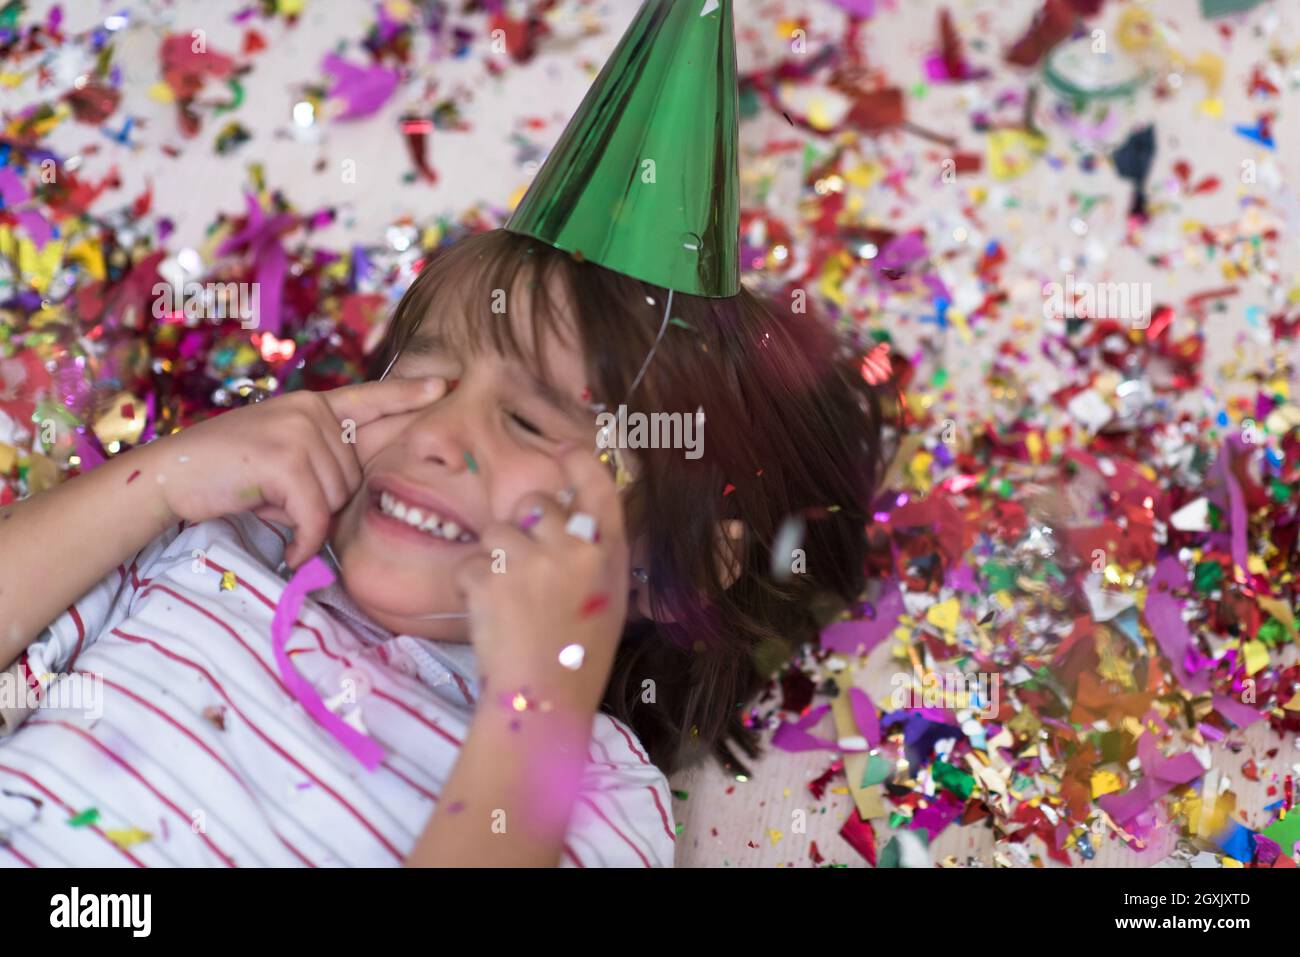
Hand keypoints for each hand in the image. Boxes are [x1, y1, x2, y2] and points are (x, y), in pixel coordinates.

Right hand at [141, 377, 446, 567]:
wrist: (169, 476)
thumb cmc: (228, 473)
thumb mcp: (281, 454)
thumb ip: (321, 457)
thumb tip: (356, 485)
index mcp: (313, 406)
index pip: (370, 398)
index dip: (408, 394)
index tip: (444, 385)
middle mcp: (311, 412)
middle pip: (355, 477)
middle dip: (324, 501)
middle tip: (277, 498)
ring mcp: (298, 432)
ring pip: (338, 498)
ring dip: (309, 519)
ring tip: (270, 507)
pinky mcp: (285, 461)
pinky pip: (316, 516)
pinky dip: (304, 541)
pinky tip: (290, 551)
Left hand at [453, 446, 628, 712]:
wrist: (546, 698)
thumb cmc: (580, 652)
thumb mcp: (609, 597)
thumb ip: (592, 554)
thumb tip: (569, 517)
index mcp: (608, 551)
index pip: (597, 485)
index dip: (579, 461)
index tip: (566, 449)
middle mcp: (573, 547)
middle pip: (533, 503)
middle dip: (522, 526)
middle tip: (526, 571)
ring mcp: (531, 561)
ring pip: (496, 531)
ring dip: (494, 559)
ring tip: (508, 600)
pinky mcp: (490, 579)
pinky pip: (469, 564)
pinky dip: (470, 587)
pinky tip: (490, 616)